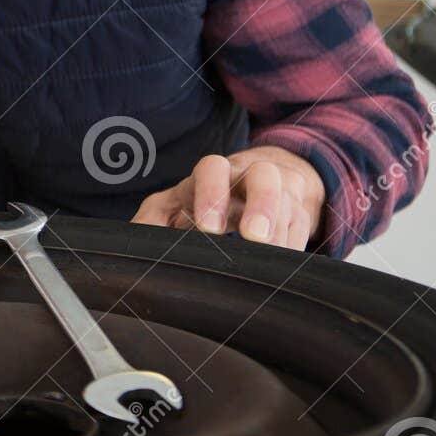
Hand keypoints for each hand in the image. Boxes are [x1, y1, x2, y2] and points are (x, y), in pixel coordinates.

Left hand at [132, 147, 324, 249]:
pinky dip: (294, 247)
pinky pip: (303, 228)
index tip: (208, 228)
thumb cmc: (199, 202)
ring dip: (281, 232)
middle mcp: (248, 177)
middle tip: (254, 235)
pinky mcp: (300, 213)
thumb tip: (131, 246)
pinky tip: (283, 265)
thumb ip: (149, 223)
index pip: (211, 169)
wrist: (252, 185)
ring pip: (290, 202)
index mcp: (211, 175)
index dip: (211, 194)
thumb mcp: (169, 208)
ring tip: (269, 258)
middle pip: (264, 177)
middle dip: (261, 204)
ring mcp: (279, 192)